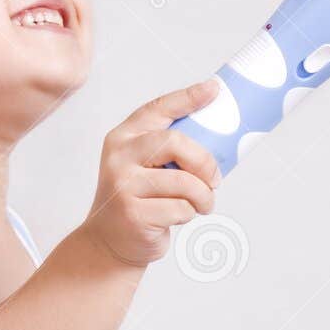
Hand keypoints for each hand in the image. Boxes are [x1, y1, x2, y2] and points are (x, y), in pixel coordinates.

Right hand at [82, 80, 221, 267]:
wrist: (109, 240)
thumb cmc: (139, 199)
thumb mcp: (145, 165)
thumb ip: (169, 149)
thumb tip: (220, 131)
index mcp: (124, 137)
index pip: (158, 108)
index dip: (188, 97)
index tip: (213, 90)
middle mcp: (120, 156)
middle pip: (174, 142)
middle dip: (204, 161)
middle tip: (215, 178)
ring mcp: (123, 185)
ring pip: (184, 182)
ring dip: (203, 196)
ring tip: (202, 204)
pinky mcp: (133, 213)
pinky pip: (180, 209)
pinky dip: (189, 215)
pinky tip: (179, 217)